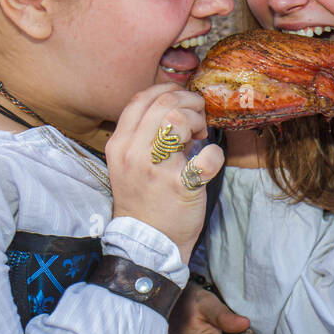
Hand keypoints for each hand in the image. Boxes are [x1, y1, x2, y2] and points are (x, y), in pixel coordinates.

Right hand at [106, 84, 223, 264]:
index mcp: (119, 144)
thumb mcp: (130, 163)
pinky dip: (215, 154)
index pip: (140, 99)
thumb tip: (177, 111)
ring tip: (201, 135)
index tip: (183, 100)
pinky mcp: (181, 186)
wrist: (147, 241)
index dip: (168, 91)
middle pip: (164, 104)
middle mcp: (133, 153)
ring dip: (198, 120)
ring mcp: (156, 169)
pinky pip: (206, 157)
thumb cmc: (143, 199)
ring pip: (178, 120)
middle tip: (199, 117)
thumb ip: (146, 135)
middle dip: (189, 102)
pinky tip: (210, 161)